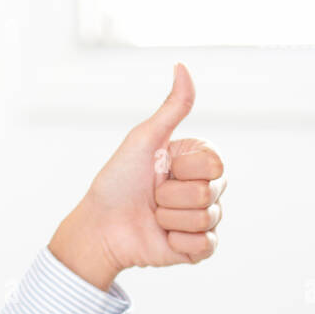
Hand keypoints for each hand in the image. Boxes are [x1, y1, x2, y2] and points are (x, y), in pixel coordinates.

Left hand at [47, 63, 225, 290]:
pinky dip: (178, 242)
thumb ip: (172, 108)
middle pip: (211, 192)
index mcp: (197, 161)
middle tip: (151, 196)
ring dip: (169, 219)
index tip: (160, 169)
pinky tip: (162, 237)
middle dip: (171, 196)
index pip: (215, 164)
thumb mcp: (143, 140)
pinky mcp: (198, 248)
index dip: (182, 169)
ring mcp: (204, 218)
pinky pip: (205, 245)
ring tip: (153, 216)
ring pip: (206, 219)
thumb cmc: (117, 181)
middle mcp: (205, 187)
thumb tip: (182, 65)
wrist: (99, 226)